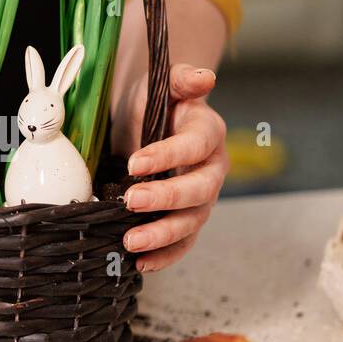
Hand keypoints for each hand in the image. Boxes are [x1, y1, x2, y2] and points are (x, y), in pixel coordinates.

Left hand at [114, 65, 227, 271]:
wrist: (144, 121)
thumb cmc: (154, 102)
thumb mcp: (163, 82)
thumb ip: (182, 78)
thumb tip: (205, 78)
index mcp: (209, 133)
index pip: (195, 146)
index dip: (168, 156)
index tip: (135, 162)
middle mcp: (211, 169)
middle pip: (198, 190)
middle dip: (166, 199)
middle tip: (131, 202)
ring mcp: (200, 198)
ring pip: (191, 222)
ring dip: (162, 235)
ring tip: (131, 242)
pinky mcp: (186, 219)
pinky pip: (181, 243)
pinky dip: (164, 256)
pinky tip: (141, 263)